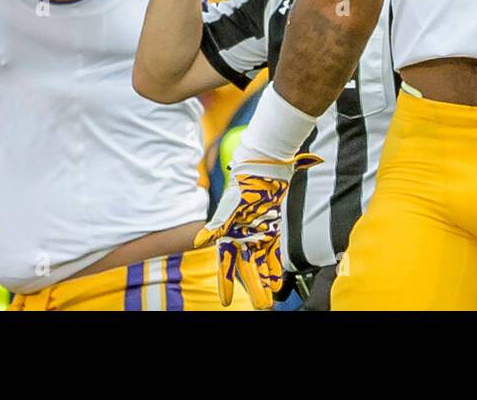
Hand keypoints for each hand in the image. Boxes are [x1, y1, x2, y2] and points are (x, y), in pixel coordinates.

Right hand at [193, 153, 320, 308]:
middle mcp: (241, 238)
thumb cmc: (243, 187)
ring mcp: (256, 235)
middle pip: (247, 268)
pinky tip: (277, 280)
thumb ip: (217, 225)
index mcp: (228, 235)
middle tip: (261, 305)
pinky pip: (272, 252)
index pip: (227, 264)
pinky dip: (274, 266)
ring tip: (269, 299)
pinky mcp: (270, 229)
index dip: (226, 283)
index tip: (227, 301)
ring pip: (260, 263)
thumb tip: (198, 242)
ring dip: (264, 280)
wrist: (263, 170)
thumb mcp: (230, 207)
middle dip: (253, 287)